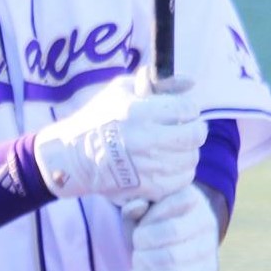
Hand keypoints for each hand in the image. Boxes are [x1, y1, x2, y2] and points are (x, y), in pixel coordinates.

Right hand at [31, 69, 203, 202]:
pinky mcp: (150, 188)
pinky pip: (183, 179)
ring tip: (170, 147)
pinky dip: (179, 171)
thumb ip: (158, 84)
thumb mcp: (121, 90)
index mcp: (140, 112)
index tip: (181, 111)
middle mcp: (147, 140)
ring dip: (185, 151)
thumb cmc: (98, 119)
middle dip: (193, 129)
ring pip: (192, 158)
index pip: (188, 109)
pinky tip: (164, 164)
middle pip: (196, 135)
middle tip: (182, 129)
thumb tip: (191, 82)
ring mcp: (149, 166)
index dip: (188, 108)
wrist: (74, 159)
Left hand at [126, 183, 219, 270]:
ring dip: (147, 263)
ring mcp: (209, 249)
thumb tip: (138, 205)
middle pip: (172, 230)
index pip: (170, 204)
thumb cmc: (151, 226)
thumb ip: (135, 208)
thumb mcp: (139, 214)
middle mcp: (206, 221)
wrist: (172, 251)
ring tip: (137, 263)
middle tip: (136, 247)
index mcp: (191, 198)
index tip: (138, 228)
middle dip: (144, 241)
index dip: (147, 218)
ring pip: (175, 257)